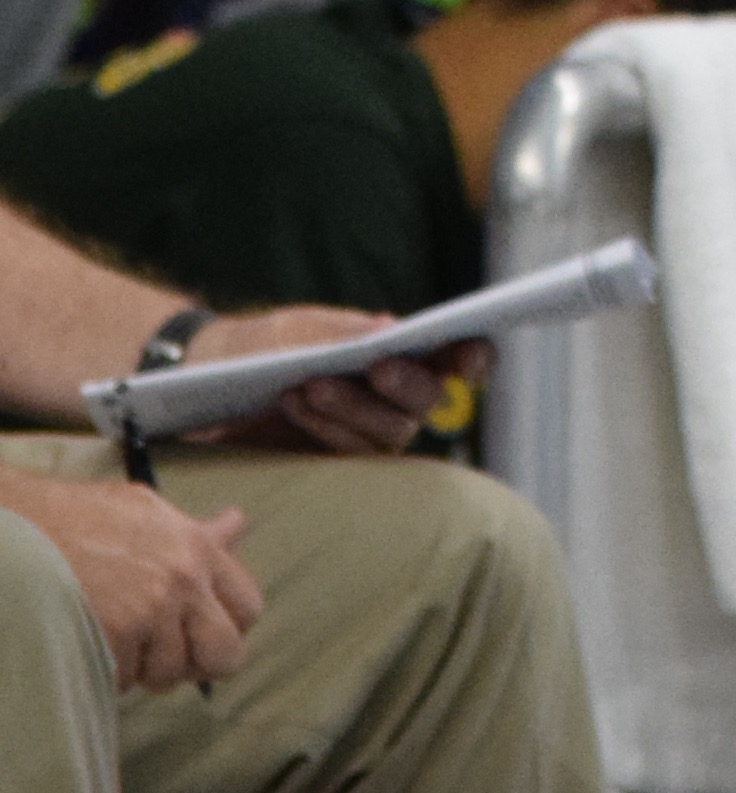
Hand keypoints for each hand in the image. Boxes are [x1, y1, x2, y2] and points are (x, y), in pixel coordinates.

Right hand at [4, 470, 259, 688]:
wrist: (20, 529)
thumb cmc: (78, 518)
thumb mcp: (144, 510)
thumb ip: (194, 531)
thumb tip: (237, 524)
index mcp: (197, 547)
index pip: (248, 606)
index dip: (230, 627)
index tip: (204, 632)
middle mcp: (183, 581)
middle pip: (225, 654)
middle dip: (199, 665)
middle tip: (170, 656)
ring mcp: (151, 612)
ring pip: (169, 673)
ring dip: (145, 669)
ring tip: (119, 640)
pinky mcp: (116, 638)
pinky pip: (127, 680)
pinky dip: (111, 672)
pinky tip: (95, 643)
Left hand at [190, 301, 462, 453]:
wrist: (204, 385)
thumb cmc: (259, 345)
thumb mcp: (292, 330)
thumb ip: (336, 334)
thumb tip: (389, 330)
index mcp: (399, 353)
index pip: (454, 358)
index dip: (475, 357)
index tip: (471, 355)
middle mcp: (394, 398)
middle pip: (427, 400)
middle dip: (407, 383)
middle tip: (376, 366)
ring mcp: (367, 433)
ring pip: (388, 431)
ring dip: (352, 407)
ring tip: (307, 384)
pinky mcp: (334, 462)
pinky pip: (348, 453)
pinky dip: (324, 425)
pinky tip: (294, 400)